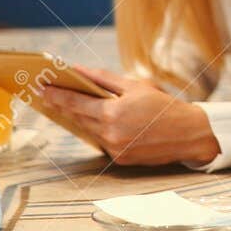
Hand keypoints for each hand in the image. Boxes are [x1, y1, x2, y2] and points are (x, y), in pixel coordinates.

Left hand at [40, 65, 218, 166]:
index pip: (75, 103)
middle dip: (64, 105)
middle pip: (79, 118)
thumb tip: (79, 70)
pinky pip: (102, 141)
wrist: (189, 134)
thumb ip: (104, 79)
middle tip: (49, 93)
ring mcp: (114, 149)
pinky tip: (98, 121)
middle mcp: (110, 134)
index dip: (56, 95)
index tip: (41, 88)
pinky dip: (99, 130)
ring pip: (89, 130)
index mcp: (113, 113)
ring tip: (69, 105)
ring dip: (80, 118)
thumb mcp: (136, 86)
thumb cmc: (164, 106)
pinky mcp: (120, 160)